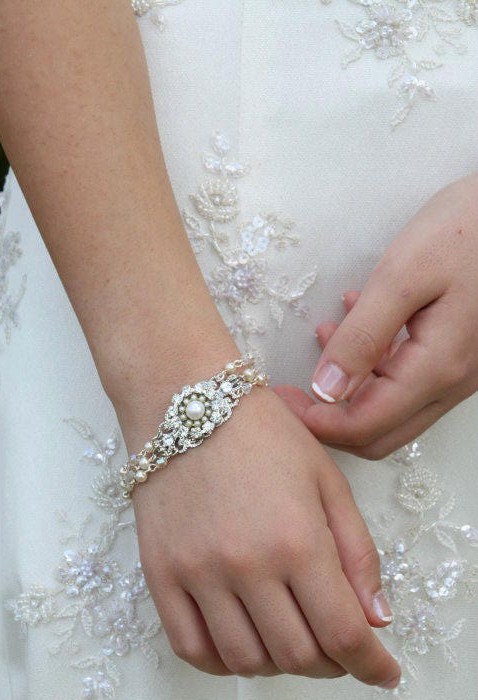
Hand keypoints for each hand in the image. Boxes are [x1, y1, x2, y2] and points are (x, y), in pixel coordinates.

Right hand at [125, 386, 400, 686]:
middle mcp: (247, 565)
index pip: (343, 633)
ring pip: (245, 660)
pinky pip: (190, 648)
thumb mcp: (328, 481)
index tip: (382, 674)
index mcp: (297, 539)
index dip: (370, 666)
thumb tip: (375, 619)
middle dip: (330, 666)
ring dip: (278, 666)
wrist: (183, 400)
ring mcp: (197, 573)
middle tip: (337, 650)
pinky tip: (240, 647)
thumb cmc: (262, 433)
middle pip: (297, 656)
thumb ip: (357, 553)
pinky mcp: (160, 574)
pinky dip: (222, 663)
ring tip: (289, 642)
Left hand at [277, 173, 477, 459]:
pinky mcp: (461, 357)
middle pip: (379, 434)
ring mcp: (460, 374)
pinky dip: (374, 368)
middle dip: (327, 420)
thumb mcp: (403, 275)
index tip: (277, 400)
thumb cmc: (467, 229)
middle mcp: (452, 383)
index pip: (364, 426)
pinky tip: (356, 324)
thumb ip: (362, 336)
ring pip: (393, 411)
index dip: (315, 423)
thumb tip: (326, 389)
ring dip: (349, 391)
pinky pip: (410, 383)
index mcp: (436, 367)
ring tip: (320, 337)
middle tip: (288, 390)